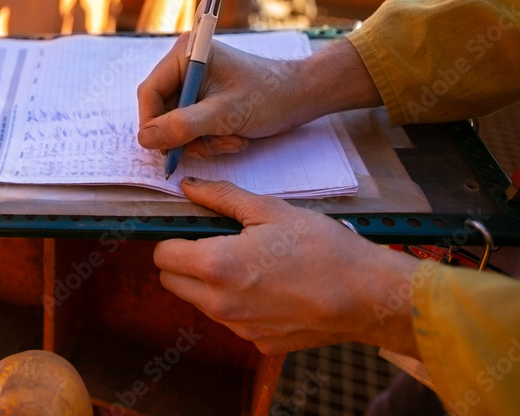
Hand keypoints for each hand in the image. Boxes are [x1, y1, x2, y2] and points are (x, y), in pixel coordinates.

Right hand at [137, 37, 301, 155]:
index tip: (165, 149)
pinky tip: (233, 137)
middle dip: (185, 135)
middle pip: (161, 111)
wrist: (300, 98)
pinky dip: (209, 139)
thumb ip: (181, 126)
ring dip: (200, 141)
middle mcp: (185, 65)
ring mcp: (194, 83)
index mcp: (186, 54)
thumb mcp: (222, 115)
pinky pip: (191, 126)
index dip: (152, 123)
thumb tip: (144, 138)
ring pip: (176, 124)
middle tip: (209, 146)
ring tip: (231, 141)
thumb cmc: (268, 97)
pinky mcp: (203, 98)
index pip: (150, 93)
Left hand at [153, 178, 421, 356]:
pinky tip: (271, 288)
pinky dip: (240, 304)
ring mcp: (239, 327)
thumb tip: (189, 187)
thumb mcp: (270, 210)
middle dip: (184, 262)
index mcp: (215, 266)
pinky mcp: (259, 343)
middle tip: (216, 243)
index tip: (191, 230)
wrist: (368, 296)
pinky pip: (233, 320)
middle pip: (173, 283)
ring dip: (210, 284)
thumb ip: (221, 197)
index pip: (163, 255)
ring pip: (200, 303)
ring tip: (250, 264)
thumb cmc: (323, 248)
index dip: (174, 238)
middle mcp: (220, 303)